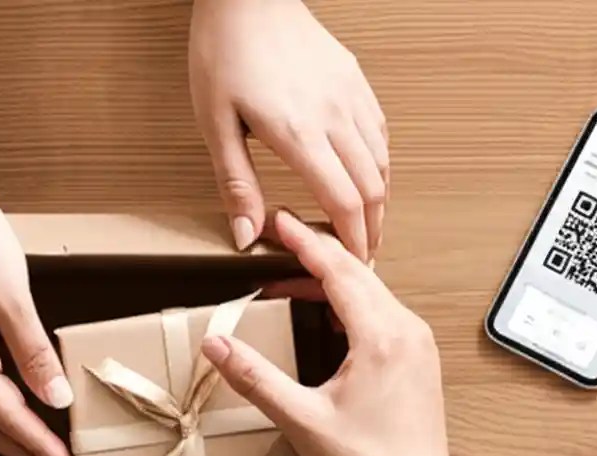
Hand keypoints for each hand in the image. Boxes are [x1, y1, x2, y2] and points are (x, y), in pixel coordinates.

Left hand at [189, 0, 388, 260]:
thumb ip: (236, 183)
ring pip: (381, 162)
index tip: (352, 261)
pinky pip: (380, 131)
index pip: (342, 202)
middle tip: (363, 254)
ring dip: (378, 199)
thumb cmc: (224, 51)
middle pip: (370, 188)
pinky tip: (367, 176)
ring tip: (367, 224)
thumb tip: (246, 235)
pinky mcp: (355, 80)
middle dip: (371, 229)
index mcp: (298, 133)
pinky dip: (379, 164)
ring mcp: (350, 96)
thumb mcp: (215, 124)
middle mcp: (333, 115)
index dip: (352, 240)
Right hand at [201, 212, 449, 455]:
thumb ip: (256, 377)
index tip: (279, 220)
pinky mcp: (420, 362)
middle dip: (317, 252)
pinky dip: (351, 303)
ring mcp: (419, 346)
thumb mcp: (301, 419)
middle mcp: (408, 332)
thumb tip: (216, 344)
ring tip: (292, 275)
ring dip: (332, 280)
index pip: (338, 270)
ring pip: (373, 292)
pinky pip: (384, 314)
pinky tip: (327, 314)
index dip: (303, 242)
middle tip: (282, 235)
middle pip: (358, 273)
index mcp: (382, 337)